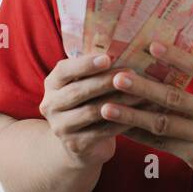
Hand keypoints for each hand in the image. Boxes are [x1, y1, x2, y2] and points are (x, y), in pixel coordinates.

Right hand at [40, 52, 137, 167]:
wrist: (79, 146)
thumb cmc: (87, 104)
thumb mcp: (84, 85)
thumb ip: (95, 69)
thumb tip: (123, 45)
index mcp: (52, 84)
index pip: (64, 71)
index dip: (85, 64)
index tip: (107, 58)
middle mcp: (50, 105)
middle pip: (79, 91)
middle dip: (106, 81)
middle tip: (131, 72)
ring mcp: (61, 127)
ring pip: (93, 111)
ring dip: (119, 101)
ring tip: (141, 92)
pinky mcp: (76, 145)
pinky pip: (103, 131)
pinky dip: (123, 122)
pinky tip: (140, 114)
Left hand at [97, 39, 192, 189]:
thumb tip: (159, 57)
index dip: (175, 57)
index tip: (151, 45)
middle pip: (175, 98)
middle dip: (143, 88)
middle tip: (117, 78)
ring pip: (162, 124)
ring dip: (132, 116)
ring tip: (107, 108)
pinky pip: (160, 143)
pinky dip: (138, 135)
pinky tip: (118, 127)